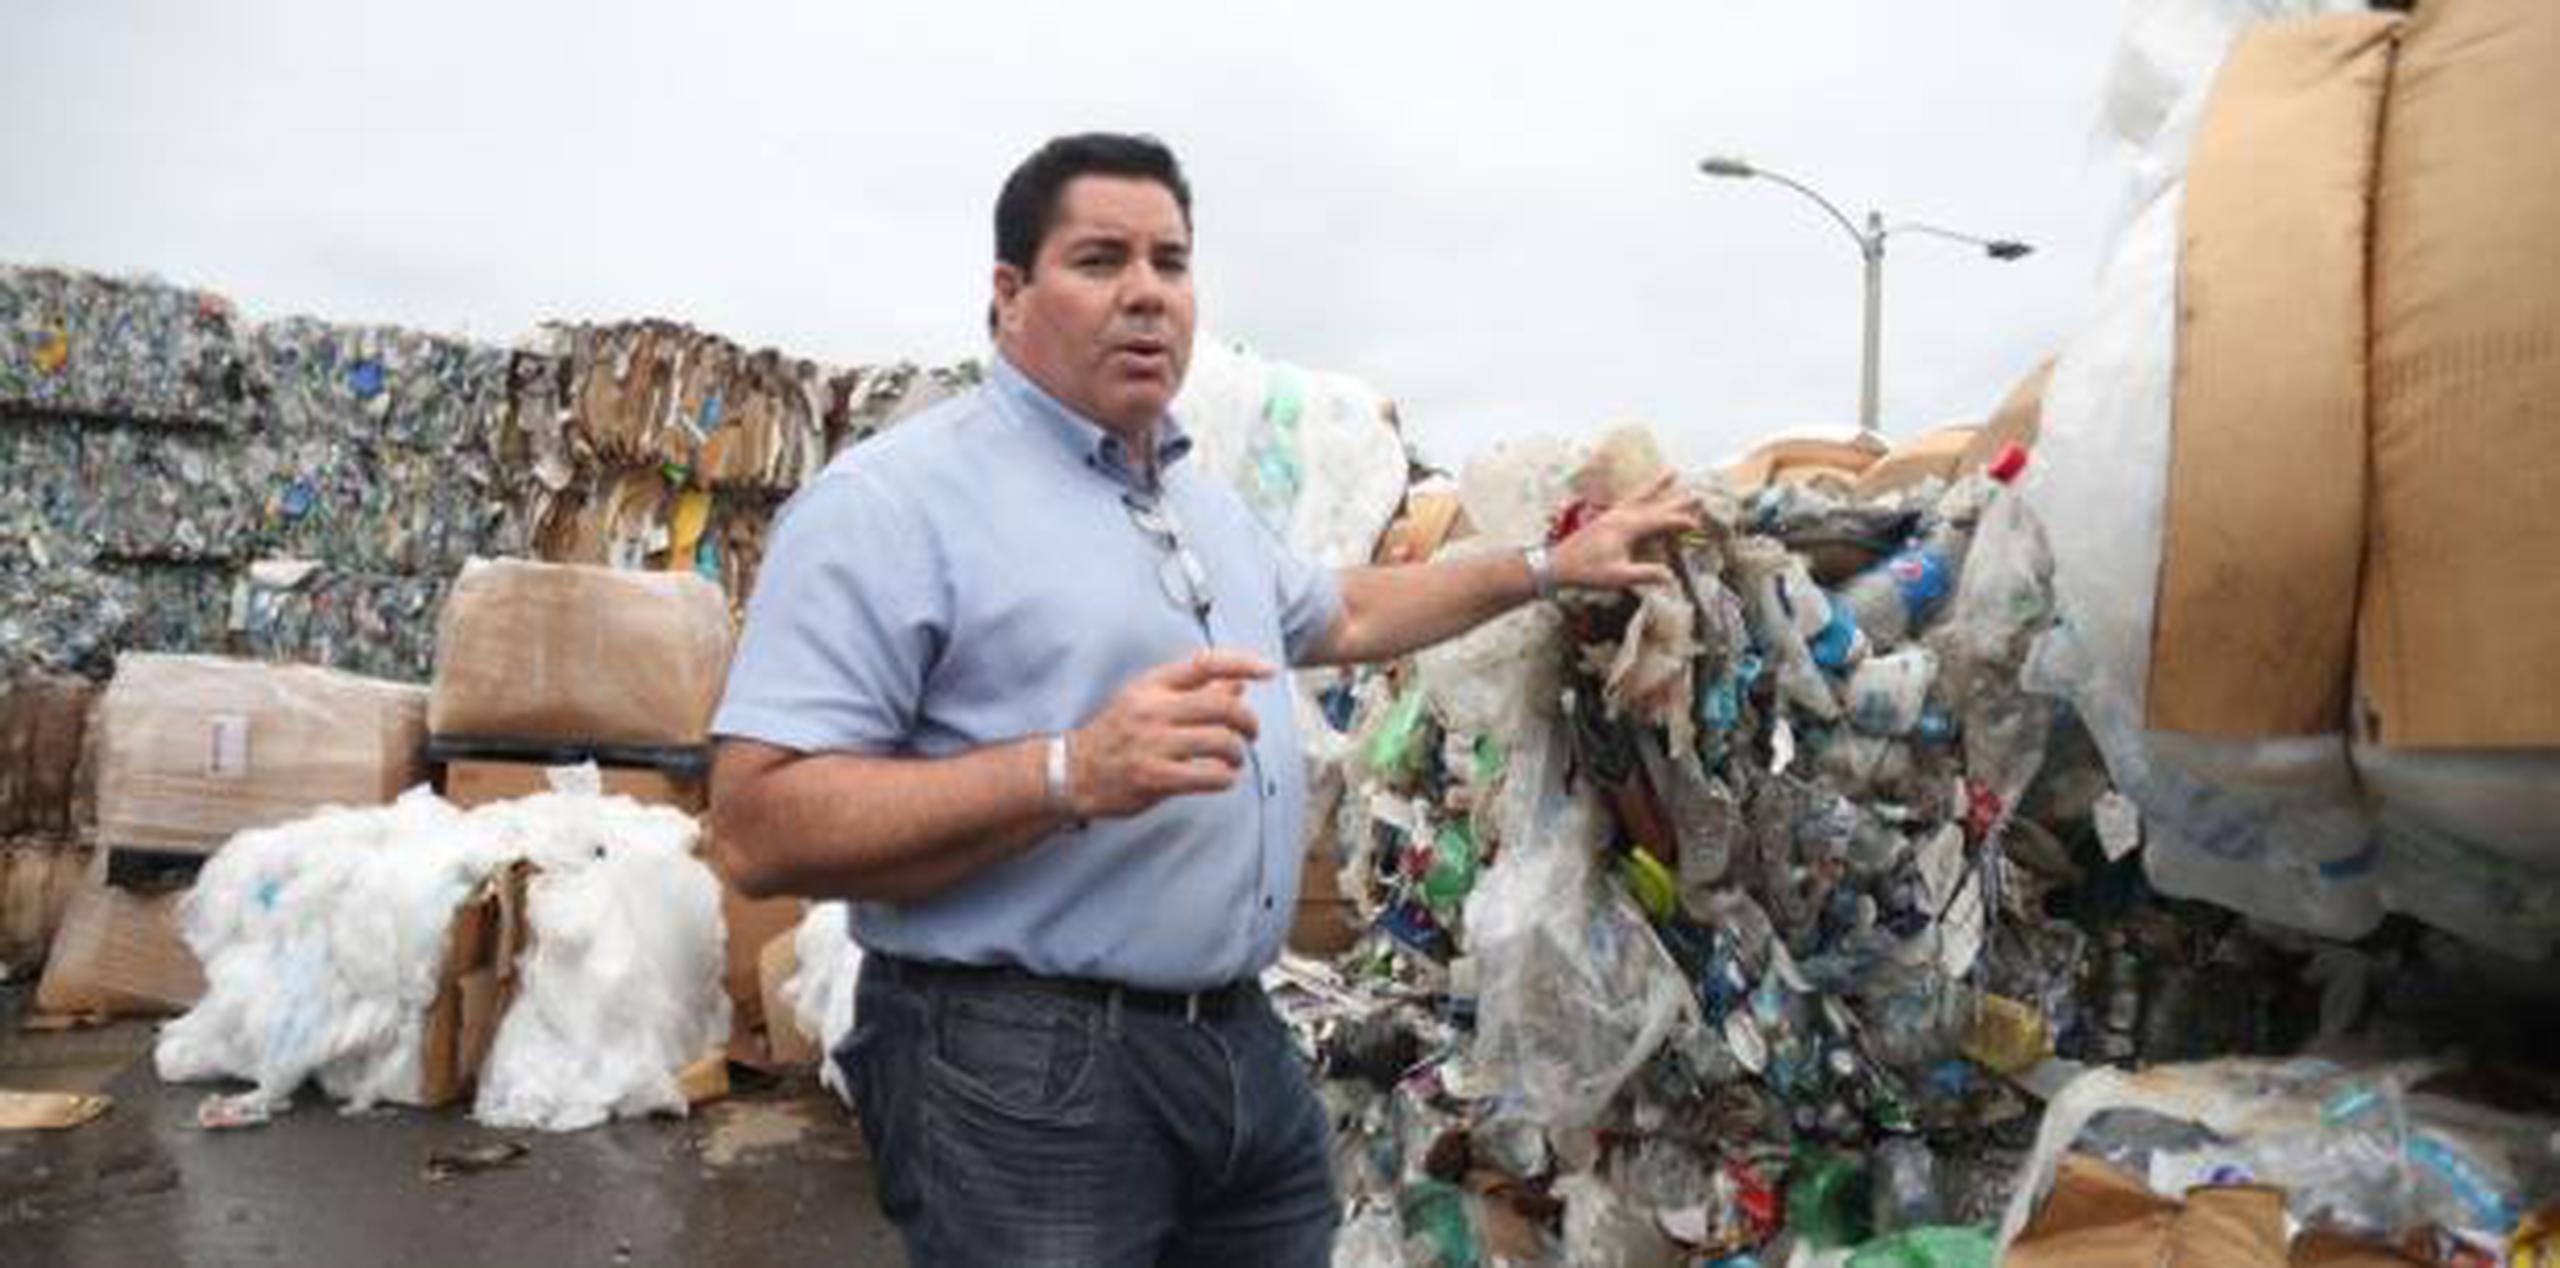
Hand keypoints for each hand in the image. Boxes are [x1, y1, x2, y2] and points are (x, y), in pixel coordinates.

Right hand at [1068, 649, 1273, 818]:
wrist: (1072, 770)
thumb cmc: (1117, 733)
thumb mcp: (1148, 701)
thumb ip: (1194, 692)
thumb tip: (1238, 685)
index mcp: (1151, 685)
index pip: (1205, 663)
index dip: (1242, 664)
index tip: (1268, 670)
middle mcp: (1151, 709)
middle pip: (1221, 706)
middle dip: (1248, 722)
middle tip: (1252, 733)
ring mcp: (1150, 743)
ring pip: (1219, 742)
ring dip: (1237, 753)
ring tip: (1235, 759)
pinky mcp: (1151, 776)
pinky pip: (1206, 776)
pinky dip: (1224, 779)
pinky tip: (1222, 778)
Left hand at [1553, 472, 1705, 590]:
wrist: (1557, 565)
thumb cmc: (1587, 572)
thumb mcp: (1618, 576)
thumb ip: (1645, 574)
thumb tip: (1671, 577)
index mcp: (1626, 527)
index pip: (1660, 520)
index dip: (1680, 522)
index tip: (1697, 524)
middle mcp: (1621, 515)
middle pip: (1654, 503)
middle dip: (1676, 499)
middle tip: (1697, 494)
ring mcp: (1612, 514)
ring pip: (1641, 496)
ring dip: (1657, 485)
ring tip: (1672, 471)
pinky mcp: (1606, 518)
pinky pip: (1628, 500)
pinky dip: (1640, 493)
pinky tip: (1643, 493)